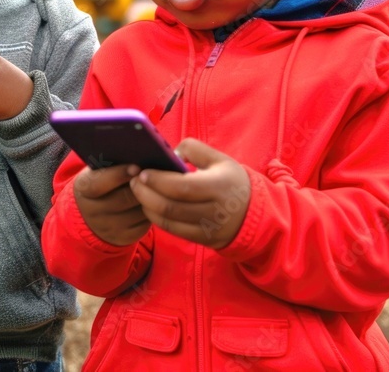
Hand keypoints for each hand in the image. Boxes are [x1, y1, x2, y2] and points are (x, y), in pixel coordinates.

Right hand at [73, 164, 150, 245]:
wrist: (90, 216)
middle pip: (124, 198)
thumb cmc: (102, 184)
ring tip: (158, 187)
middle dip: (143, 185)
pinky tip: (155, 202)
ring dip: (152, 198)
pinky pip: (145, 224)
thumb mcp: (97, 171)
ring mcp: (108, 227)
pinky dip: (153, 211)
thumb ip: (111, 164)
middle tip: (156, 175)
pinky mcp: (124, 238)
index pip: (98, 183)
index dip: (118, 174)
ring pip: (138, 211)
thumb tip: (139, 154)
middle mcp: (92, 211)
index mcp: (83, 188)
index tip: (136, 167)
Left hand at [129, 139, 250, 248]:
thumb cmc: (231, 181)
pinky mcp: (203, 240)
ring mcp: (208, 229)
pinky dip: (157, 218)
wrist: (254, 213)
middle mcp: (214, 211)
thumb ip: (194, 149)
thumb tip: (168, 153)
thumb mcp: (220, 159)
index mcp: (219, 187)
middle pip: (170, 207)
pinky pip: (173, 231)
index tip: (142, 172)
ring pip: (168, 222)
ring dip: (148, 206)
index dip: (157, 181)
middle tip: (133, 181)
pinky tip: (150, 206)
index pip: (181, 187)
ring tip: (139, 192)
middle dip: (146, 194)